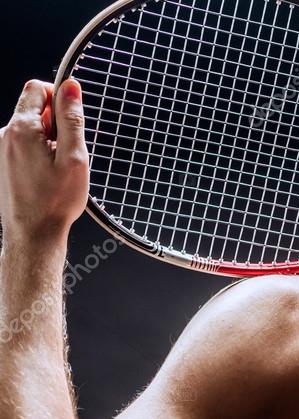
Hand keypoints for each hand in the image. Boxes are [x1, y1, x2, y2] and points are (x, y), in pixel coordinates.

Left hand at [0, 80, 88, 247]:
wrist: (33, 233)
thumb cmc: (55, 200)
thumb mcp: (74, 157)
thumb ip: (71, 120)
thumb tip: (71, 88)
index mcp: (22, 129)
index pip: (37, 89)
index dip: (59, 97)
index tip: (73, 119)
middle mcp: (6, 135)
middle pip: (34, 109)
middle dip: (56, 124)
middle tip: (68, 153)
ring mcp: (2, 149)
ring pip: (31, 129)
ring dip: (49, 141)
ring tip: (58, 169)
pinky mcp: (4, 162)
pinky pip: (25, 145)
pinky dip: (40, 153)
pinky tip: (47, 176)